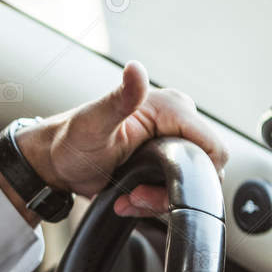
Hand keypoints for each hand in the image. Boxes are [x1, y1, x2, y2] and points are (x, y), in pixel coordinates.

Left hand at [18, 62, 229, 217]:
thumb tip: (135, 69)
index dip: (195, 176)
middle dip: (169, 192)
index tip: (154, 188)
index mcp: (172, 107)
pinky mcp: (166, 159)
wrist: (58, 161)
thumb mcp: (93, 123)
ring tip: (128, 198)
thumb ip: (119, 98)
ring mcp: (174, 141)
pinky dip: (154, 202)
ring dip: (159, 201)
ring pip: (191, 184)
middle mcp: (178, 121)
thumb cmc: (71, 140)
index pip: (213, 148)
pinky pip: (177, 188)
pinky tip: (130, 199)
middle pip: (204, 170)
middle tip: (134, 195)